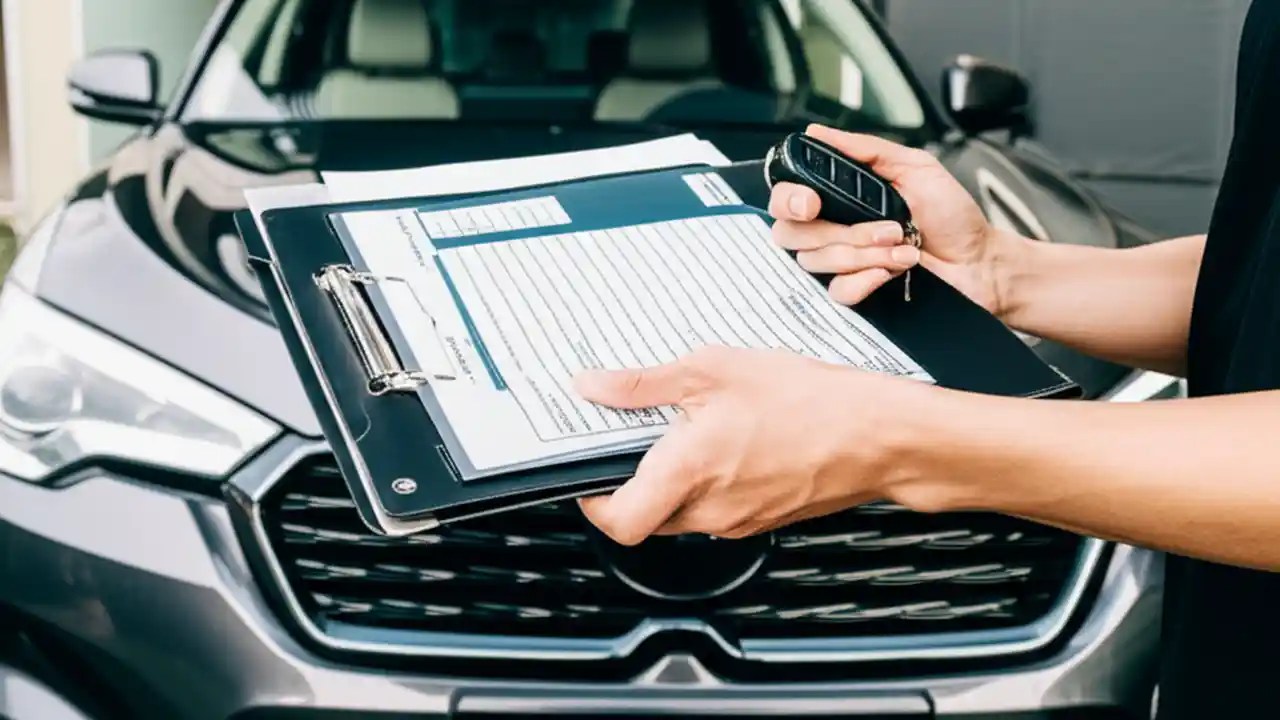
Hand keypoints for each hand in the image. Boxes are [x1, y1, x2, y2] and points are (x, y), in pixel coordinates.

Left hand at [573, 346, 923, 545]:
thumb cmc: (808, 400)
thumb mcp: (715, 369)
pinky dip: (713, 483)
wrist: (880, 436)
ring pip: (683, 512)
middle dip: (637, 481)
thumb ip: (644, 384)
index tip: (588, 474)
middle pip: (647, 516)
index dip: (592, 502)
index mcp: (688, 473)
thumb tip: (593, 387)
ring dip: (678, 480)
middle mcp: (709, 510)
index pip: (618, 521)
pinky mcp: (764, 520)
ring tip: (698, 430)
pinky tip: (735, 442)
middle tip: (645, 438)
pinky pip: (719, 509)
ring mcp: (738, 522)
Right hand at [769, 124, 1017, 314]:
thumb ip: (865, 149)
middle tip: (885, 227)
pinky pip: (837, 290)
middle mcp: (833, 229)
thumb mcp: (915, 167)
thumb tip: (819, 132)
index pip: (786, 199)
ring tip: (903, 244)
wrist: (979, 261)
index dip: (788, 200)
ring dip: (866, 251)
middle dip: (840, 231)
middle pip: (790, 234)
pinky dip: (866, 279)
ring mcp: (842, 263)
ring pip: (817, 261)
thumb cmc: (952, 215)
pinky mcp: (856, 292)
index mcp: (840, 197)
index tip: (812, 203)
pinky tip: (893, 271)